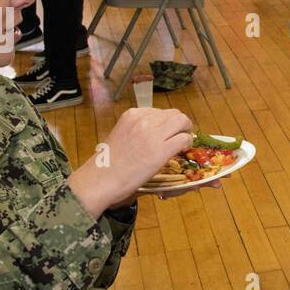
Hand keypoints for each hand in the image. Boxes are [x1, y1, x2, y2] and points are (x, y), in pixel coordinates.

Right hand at [67, 108, 194, 217]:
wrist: (102, 178)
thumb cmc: (108, 162)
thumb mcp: (122, 134)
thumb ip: (139, 129)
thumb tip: (157, 132)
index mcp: (132, 114)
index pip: (160, 111)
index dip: (168, 122)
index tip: (169, 132)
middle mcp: (144, 119)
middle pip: (174, 114)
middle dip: (181, 124)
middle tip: (181, 136)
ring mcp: (153, 133)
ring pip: (182, 122)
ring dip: (186, 131)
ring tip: (183, 143)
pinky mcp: (161, 149)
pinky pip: (184, 139)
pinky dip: (187, 143)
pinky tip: (182, 150)